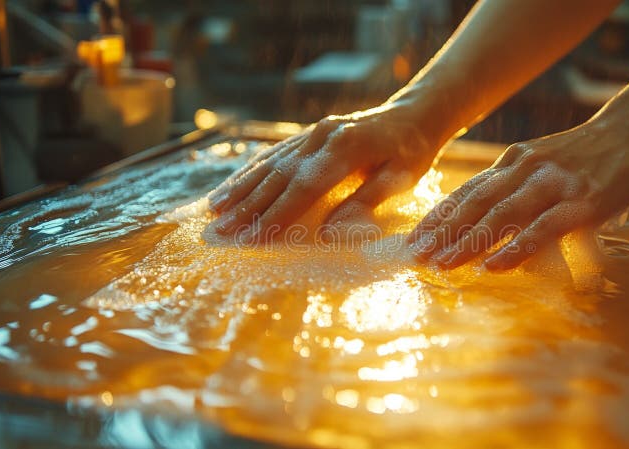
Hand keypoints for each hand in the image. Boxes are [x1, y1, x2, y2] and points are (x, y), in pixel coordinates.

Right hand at [207, 104, 441, 239]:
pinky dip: (249, 172)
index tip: (252, 240)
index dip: (276, 216)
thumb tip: (327, 232)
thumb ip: (364, 201)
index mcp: (344, 149)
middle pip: (277, 177)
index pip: (302, 189)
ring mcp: (312, 133)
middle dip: (247, 208)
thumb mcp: (400, 178)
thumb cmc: (412, 151)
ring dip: (240, 189)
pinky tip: (232, 187)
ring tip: (214, 212)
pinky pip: (273, 155)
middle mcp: (321, 137)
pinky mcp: (308, 134)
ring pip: (268, 164)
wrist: (414, 114)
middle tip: (219, 233)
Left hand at [407, 118, 628, 270]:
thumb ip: (518, 190)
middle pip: (474, 204)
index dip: (438, 217)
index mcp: (512, 162)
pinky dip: (515, 247)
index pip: (466, 192)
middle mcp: (525, 169)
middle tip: (415, 257)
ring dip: (468, 242)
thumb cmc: (588, 155)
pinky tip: (494, 266)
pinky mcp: (582, 201)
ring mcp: (553, 184)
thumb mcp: (543, 165)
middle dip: (442, 232)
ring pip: (501, 215)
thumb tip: (491, 226)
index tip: (412, 239)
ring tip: (442, 265)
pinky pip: (543, 227)